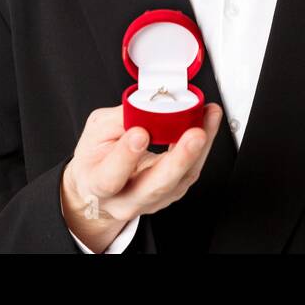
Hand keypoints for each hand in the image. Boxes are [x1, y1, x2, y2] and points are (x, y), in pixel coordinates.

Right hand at [60, 103, 223, 251]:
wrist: (101, 187)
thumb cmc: (96, 159)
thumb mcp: (95, 132)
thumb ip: (118, 120)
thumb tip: (147, 104)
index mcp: (98, 185)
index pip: (111, 176)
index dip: (126, 156)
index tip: (140, 132)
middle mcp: (126, 199)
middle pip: (156, 186)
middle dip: (179, 159)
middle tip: (195, 134)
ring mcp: (152, 200)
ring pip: (181, 180)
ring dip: (199, 149)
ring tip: (208, 119)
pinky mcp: (172, 193)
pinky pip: (190, 172)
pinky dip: (202, 148)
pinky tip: (208, 126)